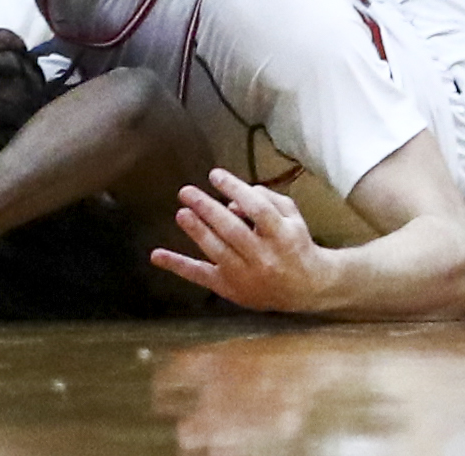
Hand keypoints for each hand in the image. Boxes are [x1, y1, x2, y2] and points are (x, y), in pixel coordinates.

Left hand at [151, 169, 335, 312]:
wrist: (308, 288)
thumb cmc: (295, 243)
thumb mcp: (291, 215)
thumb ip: (266, 199)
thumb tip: (234, 200)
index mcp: (282, 236)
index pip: (257, 209)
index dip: (235, 190)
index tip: (215, 175)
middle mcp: (264, 257)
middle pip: (233, 230)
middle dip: (208, 209)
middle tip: (187, 192)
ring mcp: (246, 275)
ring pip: (218, 251)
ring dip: (197, 231)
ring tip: (181, 213)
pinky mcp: (230, 289)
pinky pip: (201, 276)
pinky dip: (177, 265)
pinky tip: (156, 255)